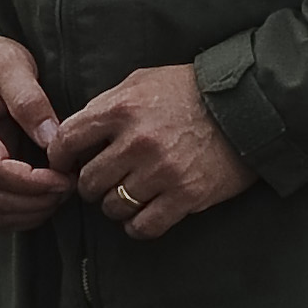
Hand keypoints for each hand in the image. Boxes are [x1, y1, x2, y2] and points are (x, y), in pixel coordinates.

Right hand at [0, 37, 73, 231]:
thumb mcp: (10, 64)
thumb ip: (28, 99)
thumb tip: (49, 138)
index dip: (32, 182)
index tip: (64, 177)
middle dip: (36, 200)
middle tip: (70, 186)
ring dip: (30, 210)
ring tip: (60, 191)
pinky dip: (21, 213)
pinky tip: (44, 198)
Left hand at [48, 64, 255, 241]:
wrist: (248, 107)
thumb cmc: (190, 90)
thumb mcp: (142, 81)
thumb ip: (107, 104)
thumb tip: (75, 131)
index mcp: (121, 109)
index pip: (68, 140)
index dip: (60, 156)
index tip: (65, 163)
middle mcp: (137, 142)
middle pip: (89, 181)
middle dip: (90, 184)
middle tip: (102, 181)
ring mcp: (162, 172)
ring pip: (113, 206)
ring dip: (115, 205)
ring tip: (126, 195)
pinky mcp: (185, 196)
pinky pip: (144, 226)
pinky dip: (137, 225)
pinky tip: (142, 215)